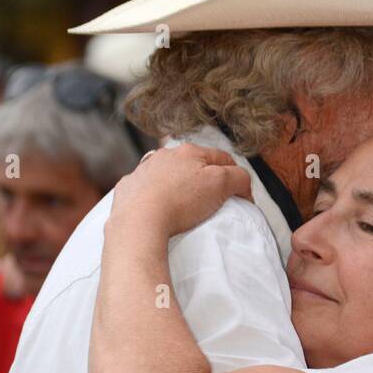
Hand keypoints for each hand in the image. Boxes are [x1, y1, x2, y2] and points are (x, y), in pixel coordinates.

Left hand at [107, 143, 252, 241]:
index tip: (240, 195)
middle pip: (193, 164)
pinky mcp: (128, 188)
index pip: (221, 158)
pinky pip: (145, 189)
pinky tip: (158, 210)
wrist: (138, 221)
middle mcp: (164, 156)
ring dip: (177, 185)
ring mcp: (143, 171)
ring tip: (183, 207)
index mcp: (189, 151)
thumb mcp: (220, 185)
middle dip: (204, 178)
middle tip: (212, 201)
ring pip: (167, 174)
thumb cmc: (180, 202)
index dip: (235, 175)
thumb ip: (238, 178)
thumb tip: (243, 182)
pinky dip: (153, 197)